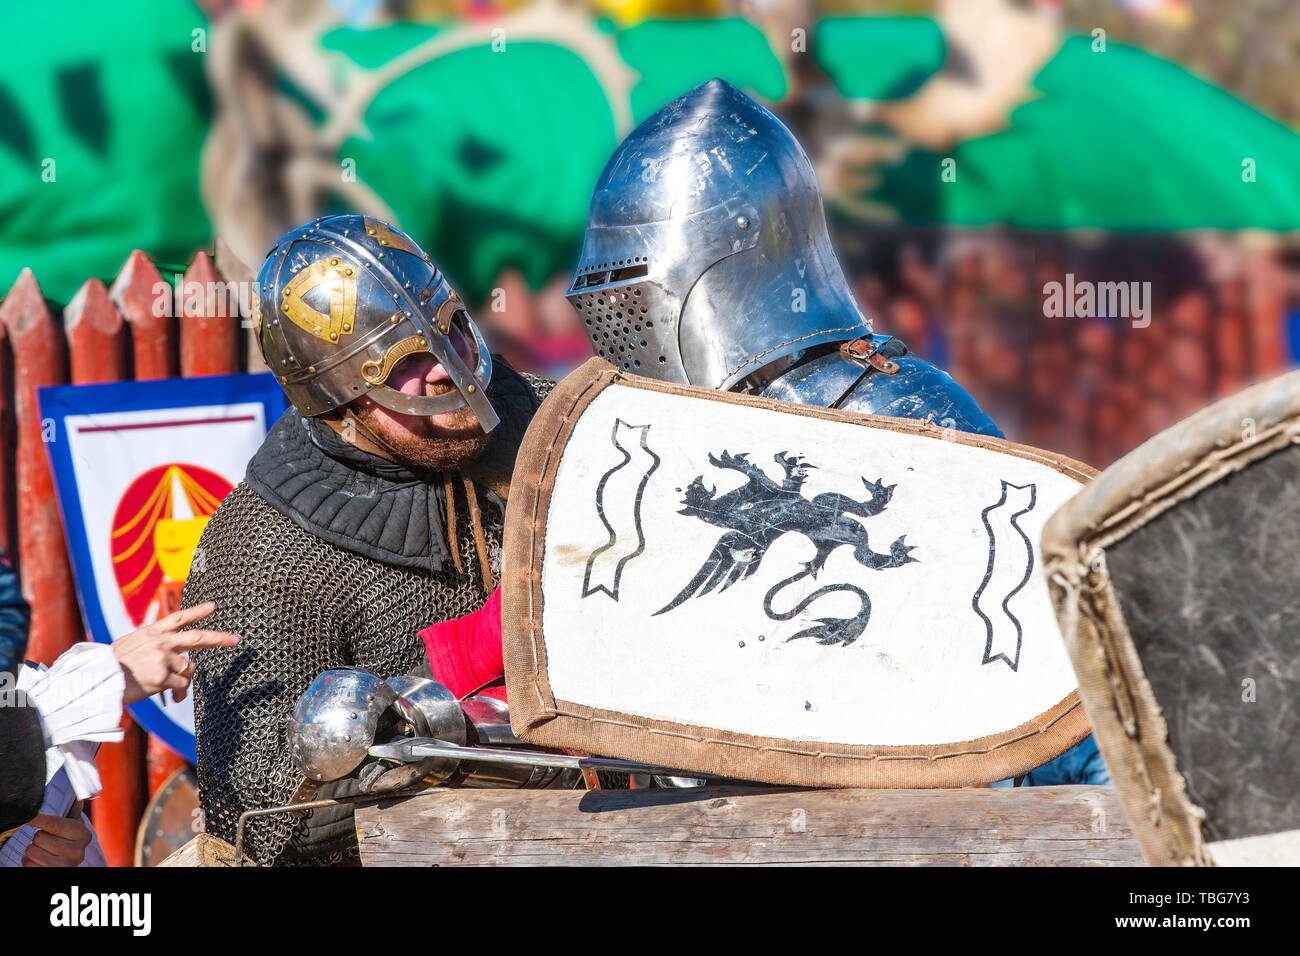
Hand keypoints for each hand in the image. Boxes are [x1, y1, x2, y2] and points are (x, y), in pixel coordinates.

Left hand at [22, 803, 92, 866]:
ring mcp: (64, 866)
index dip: (39, 819)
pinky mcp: (51, 874)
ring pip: (31, 850)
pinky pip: (27, 863)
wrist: (66, 863)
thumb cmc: (67, 841)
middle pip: (39, 836)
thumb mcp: (73, 827)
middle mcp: (77, 852)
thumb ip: (73, 813)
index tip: (30, 815)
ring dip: (32, 849)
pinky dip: (29, 860)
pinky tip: (39, 859)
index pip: (54, 823)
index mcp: (84, 835)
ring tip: (43, 849)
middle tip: (47, 839)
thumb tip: (79, 799)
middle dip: (38, 837)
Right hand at [113, 602, 239, 704]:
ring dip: (184, 681)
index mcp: (151, 633)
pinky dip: (179, 693)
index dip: (197, 612)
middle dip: (219, 638)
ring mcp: (163, 659)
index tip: (213, 606)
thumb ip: (150, 644)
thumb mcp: (129, 645)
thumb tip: (170, 651)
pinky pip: (182, 686)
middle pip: (198, 637)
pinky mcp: (163, 677)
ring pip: (189, 669)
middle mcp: (161, 643)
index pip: (178, 617)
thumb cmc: (108, 667)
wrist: (95, 680)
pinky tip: (170, 697)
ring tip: (173, 691)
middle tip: (236, 640)